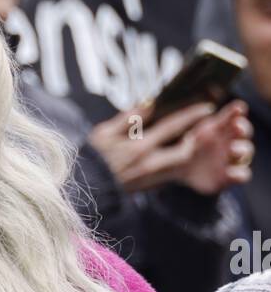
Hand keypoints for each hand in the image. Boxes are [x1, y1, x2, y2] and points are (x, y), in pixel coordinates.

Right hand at [88, 98, 252, 194]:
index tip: (206, 106)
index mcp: (138, 148)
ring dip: (192, 150)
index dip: (190, 115)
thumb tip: (150, 101)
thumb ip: (128, 118)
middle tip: (210, 125)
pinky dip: (179, 163)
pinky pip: (171, 174)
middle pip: (184, 149)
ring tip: (199, 138)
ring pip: (181, 164)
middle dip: (199, 136)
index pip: (171, 127)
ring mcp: (150, 179)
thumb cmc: (90, 159)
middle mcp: (148, 165)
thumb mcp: (104, 133)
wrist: (82, 190)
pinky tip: (183, 153)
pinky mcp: (149, 188)